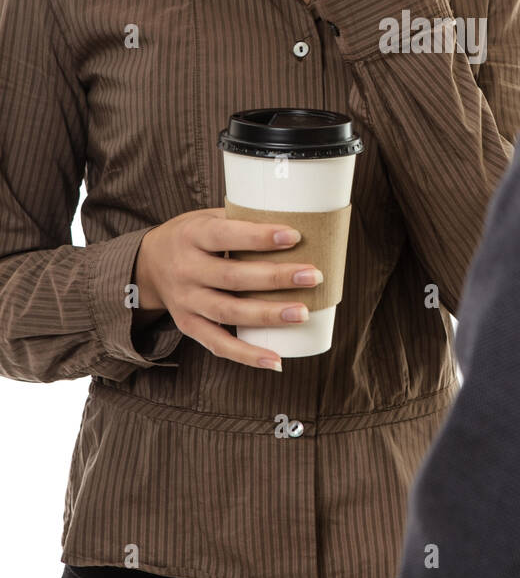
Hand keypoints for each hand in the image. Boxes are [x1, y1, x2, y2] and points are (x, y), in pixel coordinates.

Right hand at [133, 208, 322, 369]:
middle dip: (275, 278)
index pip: (226, 235)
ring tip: (303, 313)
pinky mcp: (188, 325)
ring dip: (268, 315)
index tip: (295, 236)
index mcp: (192, 235)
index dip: (259, 237)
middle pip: (232, 277)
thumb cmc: (193, 235)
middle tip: (313, 276)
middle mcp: (185, 269)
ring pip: (228, 311)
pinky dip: (247, 355)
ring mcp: (185, 300)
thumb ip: (242, 220)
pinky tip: (275, 360)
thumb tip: (299, 220)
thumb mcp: (208, 217)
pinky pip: (218, 344)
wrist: (148, 263)